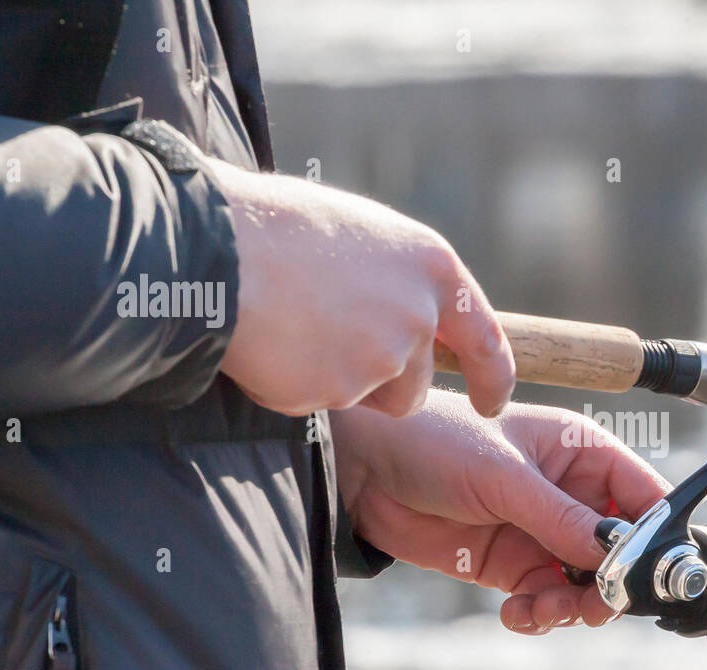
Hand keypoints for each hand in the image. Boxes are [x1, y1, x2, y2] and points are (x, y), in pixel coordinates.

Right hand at [209, 159, 513, 417]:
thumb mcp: (358, 237)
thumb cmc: (274, 228)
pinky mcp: (340, 390)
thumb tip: (405, 317)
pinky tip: (271, 345)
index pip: (484, 337)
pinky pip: (319, 404)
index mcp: (431, 267)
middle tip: (326, 343)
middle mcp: (418, 315)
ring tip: (295, 333)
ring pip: (370, 400)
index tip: (492, 402)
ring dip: (340, 385)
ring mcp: (383, 356)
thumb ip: (394, 282)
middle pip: (414, 384)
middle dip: (381, 383)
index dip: (492, 377)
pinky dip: (295, 385)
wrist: (214, 247)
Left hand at [332, 392, 671, 633]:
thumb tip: (615, 552)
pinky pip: (546, 599)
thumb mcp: (504, 475)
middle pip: (621, 550)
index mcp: (583, 453)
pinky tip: (518, 613)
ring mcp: (542, 532)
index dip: (656, 534)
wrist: (364, 468)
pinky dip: (540, 614)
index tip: (649, 573)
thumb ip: (561, 518)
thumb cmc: (434, 440)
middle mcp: (571, 494)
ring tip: (543, 609)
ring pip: (586, 583)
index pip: (644, 495)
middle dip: (611, 583)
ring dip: (573, 605)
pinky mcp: (511, 565)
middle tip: (592, 605)